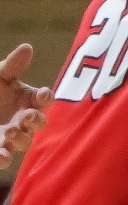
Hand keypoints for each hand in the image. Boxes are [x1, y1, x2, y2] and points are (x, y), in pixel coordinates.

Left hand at [0, 44, 50, 166]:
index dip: (46, 97)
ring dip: (21, 138)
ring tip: (10, 132)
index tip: (43, 95)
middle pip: (39, 123)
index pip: (44, 99)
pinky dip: (4, 158)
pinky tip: (1, 156)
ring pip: (24, 141)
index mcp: (28, 99)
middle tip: (26, 116)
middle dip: (36, 121)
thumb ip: (12, 66)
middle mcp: (23, 118)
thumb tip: (27, 46)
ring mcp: (11, 135)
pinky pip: (6, 157)